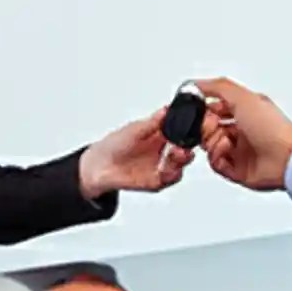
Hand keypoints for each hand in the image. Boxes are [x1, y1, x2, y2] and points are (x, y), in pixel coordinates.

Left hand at [79, 108, 193, 199]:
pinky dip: (170, 175)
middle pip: (186, 149)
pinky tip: (164, 169)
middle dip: (188, 147)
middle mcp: (165, 149)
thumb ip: (152, 123)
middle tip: (183, 146)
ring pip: (181, 165)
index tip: (192, 128)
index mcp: (162, 133)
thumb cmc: (115, 144)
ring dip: (181, 161)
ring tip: (175, 155)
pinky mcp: (158, 180)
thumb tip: (166, 110)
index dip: (190, 130)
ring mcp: (163, 165)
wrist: (99, 165)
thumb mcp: (134, 129)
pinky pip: (169, 179)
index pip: (183, 130)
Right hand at [194, 78, 291, 191]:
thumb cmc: (272, 127)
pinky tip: (226, 150)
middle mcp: (241, 130)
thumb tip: (195, 84)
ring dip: (212, 141)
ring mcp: (239, 151)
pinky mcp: (237, 170)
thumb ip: (217, 87)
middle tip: (212, 125)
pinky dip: (216, 156)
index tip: (199, 108)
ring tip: (224, 139)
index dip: (204, 109)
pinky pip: (215, 163)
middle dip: (205, 126)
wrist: (287, 158)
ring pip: (209, 145)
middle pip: (208, 128)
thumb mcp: (243, 97)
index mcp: (245, 111)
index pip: (214, 108)